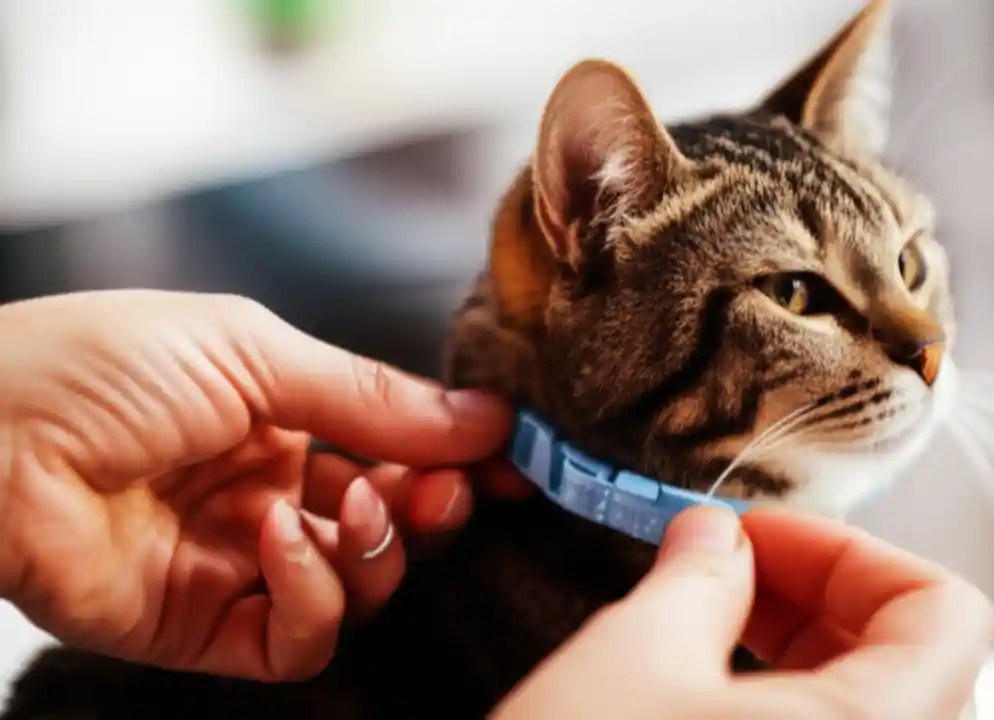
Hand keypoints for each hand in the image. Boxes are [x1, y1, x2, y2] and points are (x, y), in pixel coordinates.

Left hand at [0, 290, 524, 680]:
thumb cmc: (100, 366)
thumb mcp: (253, 352)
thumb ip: (372, 397)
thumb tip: (487, 419)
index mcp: (281, 418)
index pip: (396, 450)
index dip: (456, 460)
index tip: (514, 464)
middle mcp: (270, 493)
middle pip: (392, 525)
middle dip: (430, 508)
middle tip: (442, 489)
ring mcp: (241, 564)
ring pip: (361, 587)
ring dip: (373, 550)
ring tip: (346, 505)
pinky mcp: (207, 628)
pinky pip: (301, 638)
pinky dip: (314, 596)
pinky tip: (280, 542)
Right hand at [493, 507, 993, 718]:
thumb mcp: (632, 661)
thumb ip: (696, 579)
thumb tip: (714, 539)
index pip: (945, 611)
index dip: (848, 553)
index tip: (760, 537)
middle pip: (914, 664)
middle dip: (814, 599)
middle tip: (728, 573)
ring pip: (868, 719)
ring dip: (796, 658)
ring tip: (704, 633)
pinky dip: (780, 718)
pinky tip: (701, 703)